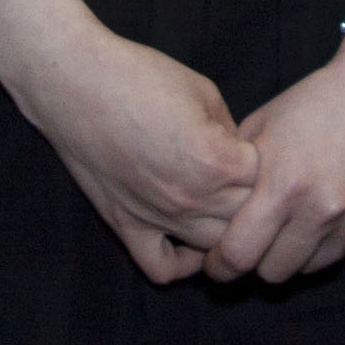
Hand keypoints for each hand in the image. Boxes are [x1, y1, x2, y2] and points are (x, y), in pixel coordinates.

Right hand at [18, 21, 262, 283]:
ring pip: (215, 249)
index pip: (268, 181)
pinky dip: (183, 264)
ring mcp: (158, 217)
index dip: (267, 163)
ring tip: (226, 209)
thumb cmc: (140, 76)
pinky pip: (163, 268)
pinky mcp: (126, 226)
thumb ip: (231, 130)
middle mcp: (191, 198)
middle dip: (255, 200)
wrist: (76, 83)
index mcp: (216, 161)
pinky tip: (189, 239)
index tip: (257, 149)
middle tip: (246, 179)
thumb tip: (243, 156)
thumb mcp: (204, 91)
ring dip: (226, 231)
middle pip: (248, 220)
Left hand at [208, 29, 344, 283]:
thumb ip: (237, 173)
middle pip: (273, 273)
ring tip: (288, 229)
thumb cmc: (318, 100)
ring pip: (308, 269)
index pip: (239, 254)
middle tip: (254, 244)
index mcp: (284, 184)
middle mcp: (321, 210)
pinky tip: (322, 215)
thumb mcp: (264, 124)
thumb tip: (213, 210)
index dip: (221, 265)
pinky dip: (324, 243)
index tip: (216, 262)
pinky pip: (340, 251)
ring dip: (293, 256)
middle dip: (257, 263)